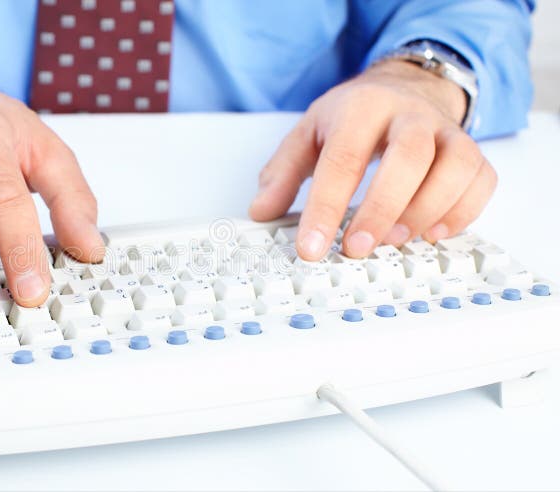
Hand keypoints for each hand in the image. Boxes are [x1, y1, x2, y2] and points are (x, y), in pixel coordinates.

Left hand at [249, 60, 495, 259]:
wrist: (406, 85)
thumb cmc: (355, 116)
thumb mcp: (309, 133)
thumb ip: (282, 173)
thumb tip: (261, 212)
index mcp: (361, 108)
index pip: (343, 159)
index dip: (325, 208)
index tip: (310, 247)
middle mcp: (409, 116)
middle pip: (409, 157)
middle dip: (382, 209)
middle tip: (355, 249)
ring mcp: (447, 132)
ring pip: (456, 167)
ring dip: (426, 211)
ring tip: (394, 241)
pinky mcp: (472, 151)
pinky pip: (482, 181)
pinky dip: (463, 213)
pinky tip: (432, 233)